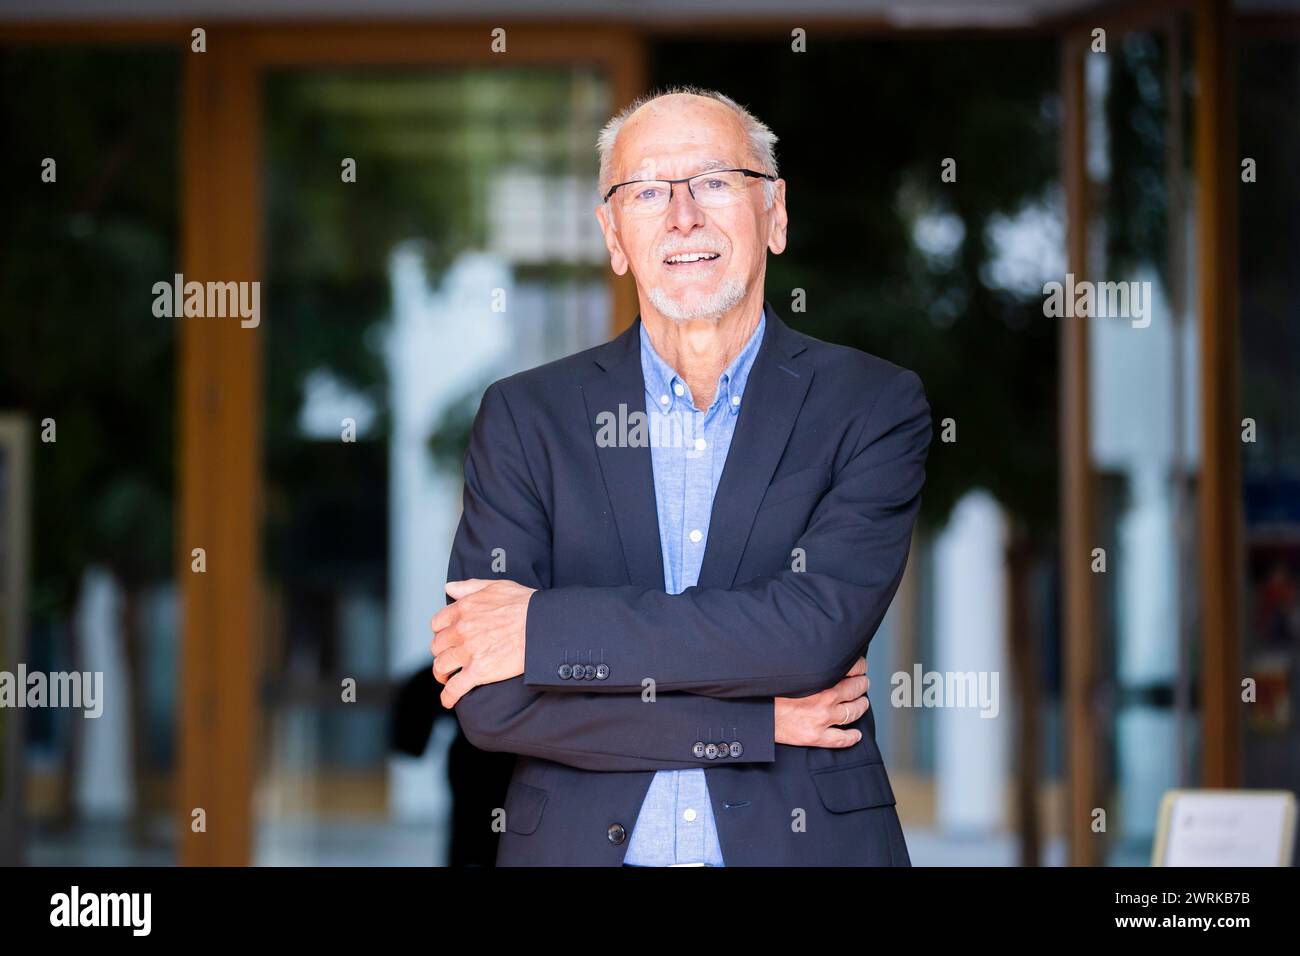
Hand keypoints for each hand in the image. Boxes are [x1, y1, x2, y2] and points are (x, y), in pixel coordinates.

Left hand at [431, 578, 535, 708]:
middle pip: (438, 646)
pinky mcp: (479, 671)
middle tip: (449, 659)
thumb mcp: (495, 586)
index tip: (447, 638)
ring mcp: (468, 652)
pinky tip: (449, 700)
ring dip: (442, 674)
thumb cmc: (525, 605)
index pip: (438, 623)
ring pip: (441, 666)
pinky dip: (448, 696)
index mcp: (464, 610)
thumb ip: (469, 587)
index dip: (441, 632)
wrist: (541, 625)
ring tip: (446, 678)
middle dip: (442, 653)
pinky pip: (455, 688)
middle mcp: (461, 630)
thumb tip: (450, 588)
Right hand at [774, 656, 869, 746]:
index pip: (850, 668)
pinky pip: (841, 739)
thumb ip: (808, 665)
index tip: (860, 666)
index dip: (859, 666)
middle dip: (862, 684)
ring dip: (861, 706)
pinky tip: (856, 735)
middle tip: (863, 683)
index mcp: (819, 678)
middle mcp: (824, 698)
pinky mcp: (816, 737)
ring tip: (862, 703)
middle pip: (855, 689)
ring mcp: (822, 719)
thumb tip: (818, 656)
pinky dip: (852, 737)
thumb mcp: (789, 670)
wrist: (754, 714)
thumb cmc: (767, 691)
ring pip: (853, 712)